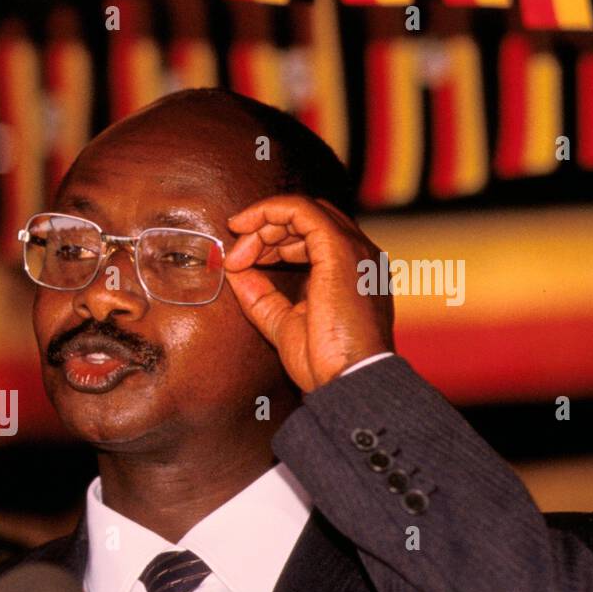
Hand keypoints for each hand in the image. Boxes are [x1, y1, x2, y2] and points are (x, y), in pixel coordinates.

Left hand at [224, 195, 394, 392]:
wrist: (348, 381)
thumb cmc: (325, 362)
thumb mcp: (283, 322)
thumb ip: (260, 295)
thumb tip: (235, 271)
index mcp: (351, 271)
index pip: (311, 235)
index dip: (272, 240)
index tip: (241, 259)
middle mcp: (358, 254)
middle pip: (307, 218)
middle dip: (265, 230)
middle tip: (236, 258)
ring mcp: (353, 249)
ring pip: (302, 210)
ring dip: (262, 225)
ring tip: (238, 255)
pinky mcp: (339, 250)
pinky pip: (300, 210)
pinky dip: (267, 214)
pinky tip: (245, 233)